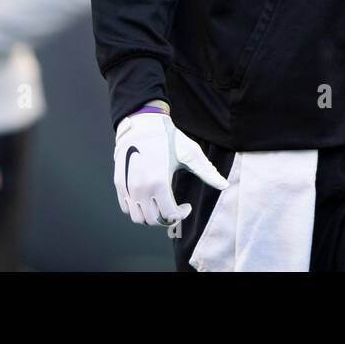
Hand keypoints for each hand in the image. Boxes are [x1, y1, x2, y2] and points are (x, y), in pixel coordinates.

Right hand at [114, 108, 227, 226]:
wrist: (142, 123)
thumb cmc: (167, 137)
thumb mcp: (190, 154)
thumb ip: (207, 172)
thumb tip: (225, 185)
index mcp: (159, 182)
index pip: (169, 215)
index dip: (180, 215)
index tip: (186, 207)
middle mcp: (141, 188)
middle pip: (153, 220)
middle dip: (167, 219)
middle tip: (174, 209)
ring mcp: (128, 186)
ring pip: (138, 218)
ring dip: (151, 217)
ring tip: (160, 205)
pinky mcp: (119, 183)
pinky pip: (126, 207)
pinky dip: (136, 209)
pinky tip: (147, 198)